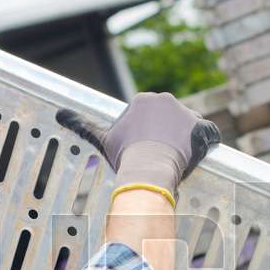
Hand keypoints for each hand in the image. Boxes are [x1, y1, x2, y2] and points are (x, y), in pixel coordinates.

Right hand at [56, 92, 220, 197]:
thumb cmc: (125, 155)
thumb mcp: (102, 139)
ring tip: (176, 159)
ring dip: (185, 140)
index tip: (144, 149)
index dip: (148, 134)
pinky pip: (209, 133)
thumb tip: (60, 114)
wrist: (148, 171)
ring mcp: (186, 113)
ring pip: (188, 125)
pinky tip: (196, 154)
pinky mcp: (202, 127)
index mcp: (143, 99)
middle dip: (167, 135)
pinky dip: (205, 143)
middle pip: (170, 119)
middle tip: (159, 156)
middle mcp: (166, 100)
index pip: (149, 115)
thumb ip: (82, 125)